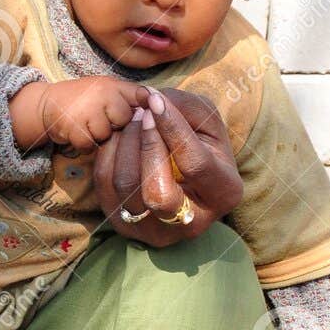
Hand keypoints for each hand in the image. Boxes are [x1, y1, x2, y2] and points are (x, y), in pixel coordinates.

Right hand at [34, 76, 149, 150]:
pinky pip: (90, 145)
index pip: (141, 95)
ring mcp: (88, 108)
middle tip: (102, 119)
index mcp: (113, 84)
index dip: (151, 105)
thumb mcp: (107, 92)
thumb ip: (131, 98)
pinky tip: (78, 133)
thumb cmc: (84, 101)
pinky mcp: (74, 126)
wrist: (47, 103)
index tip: (159, 113)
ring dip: (98, 137)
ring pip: (107, 135)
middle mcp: (102, 92)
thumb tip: (160, 105)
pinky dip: (85, 145)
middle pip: (125, 121)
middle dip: (116, 126)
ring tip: (88, 126)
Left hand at [94, 88, 243, 247]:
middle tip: (140, 112)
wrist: (184, 180)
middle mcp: (192, 223)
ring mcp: (155, 231)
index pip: (195, 164)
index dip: (172, 129)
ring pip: (126, 187)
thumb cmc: (201, 145)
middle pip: (157, 191)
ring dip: (124, 144)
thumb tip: (150, 98)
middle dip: (145, 143)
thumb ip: (185, 106)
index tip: (154, 100)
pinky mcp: (125, 227)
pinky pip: (105, 187)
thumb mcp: (206, 122)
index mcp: (224, 193)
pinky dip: (108, 155)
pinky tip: (118, 137)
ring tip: (131, 119)